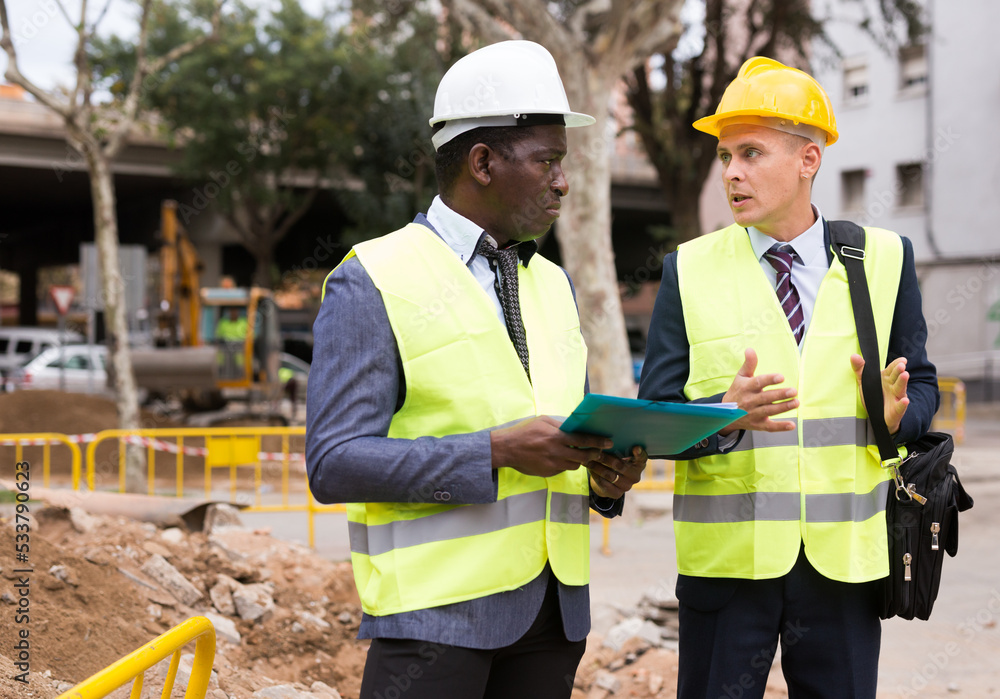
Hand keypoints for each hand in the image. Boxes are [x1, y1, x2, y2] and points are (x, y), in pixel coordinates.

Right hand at [490, 416, 612, 477]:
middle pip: (583, 456)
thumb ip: (559, 425)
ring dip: (578, 460)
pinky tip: (559, 458)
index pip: (583, 440)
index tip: (608, 442)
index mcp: (556, 437)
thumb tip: (573, 427)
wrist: (506, 449)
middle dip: (594, 454)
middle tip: (599, 452)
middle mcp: (557, 452)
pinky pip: (562, 469)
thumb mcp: (542, 421)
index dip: (598, 442)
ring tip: (576, 454)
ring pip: (574, 465)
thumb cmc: (524, 432)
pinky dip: (564, 464)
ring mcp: (553, 464)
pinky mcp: (548, 472)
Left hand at [588, 445, 647, 498]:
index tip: (635, 447)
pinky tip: (589, 468)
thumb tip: (605, 440)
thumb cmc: (614, 461)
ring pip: (610, 475)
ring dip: (597, 466)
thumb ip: (618, 448)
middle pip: (620, 465)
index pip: (642, 458)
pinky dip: (595, 475)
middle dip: (606, 458)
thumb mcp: (619, 454)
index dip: (639, 453)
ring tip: (588, 459)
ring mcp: (627, 486)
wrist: (608, 481)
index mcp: (639, 464)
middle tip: (595, 452)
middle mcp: (635, 476)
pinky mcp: (617, 494)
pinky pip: (604, 484)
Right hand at [720, 348, 797, 434]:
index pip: (758, 383)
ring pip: (769, 411)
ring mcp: (753, 414)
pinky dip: (780, 427)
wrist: (725, 414)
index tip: (781, 377)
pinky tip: (791, 425)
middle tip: (794, 391)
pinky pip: (769, 427)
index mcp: (746, 388)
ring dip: (783, 407)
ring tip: (796, 402)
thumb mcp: (740, 377)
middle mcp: (749, 401)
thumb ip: (749, 364)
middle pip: (766, 398)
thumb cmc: (737, 391)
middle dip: (780, 395)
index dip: (769, 380)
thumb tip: (750, 349)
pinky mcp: (757, 425)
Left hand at [850, 354, 908, 434]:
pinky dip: (903, 404)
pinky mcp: (896, 410)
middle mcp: (893, 386)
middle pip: (897, 377)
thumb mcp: (864, 381)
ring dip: (903, 382)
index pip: (892, 369)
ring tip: (905, 375)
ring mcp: (896, 398)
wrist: (877, 416)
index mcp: (887, 378)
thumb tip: (854, 356)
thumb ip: (859, 369)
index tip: (902, 360)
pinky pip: (900, 407)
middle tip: (901, 365)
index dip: (897, 364)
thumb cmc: (873, 396)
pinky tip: (905, 400)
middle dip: (899, 371)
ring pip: (900, 389)